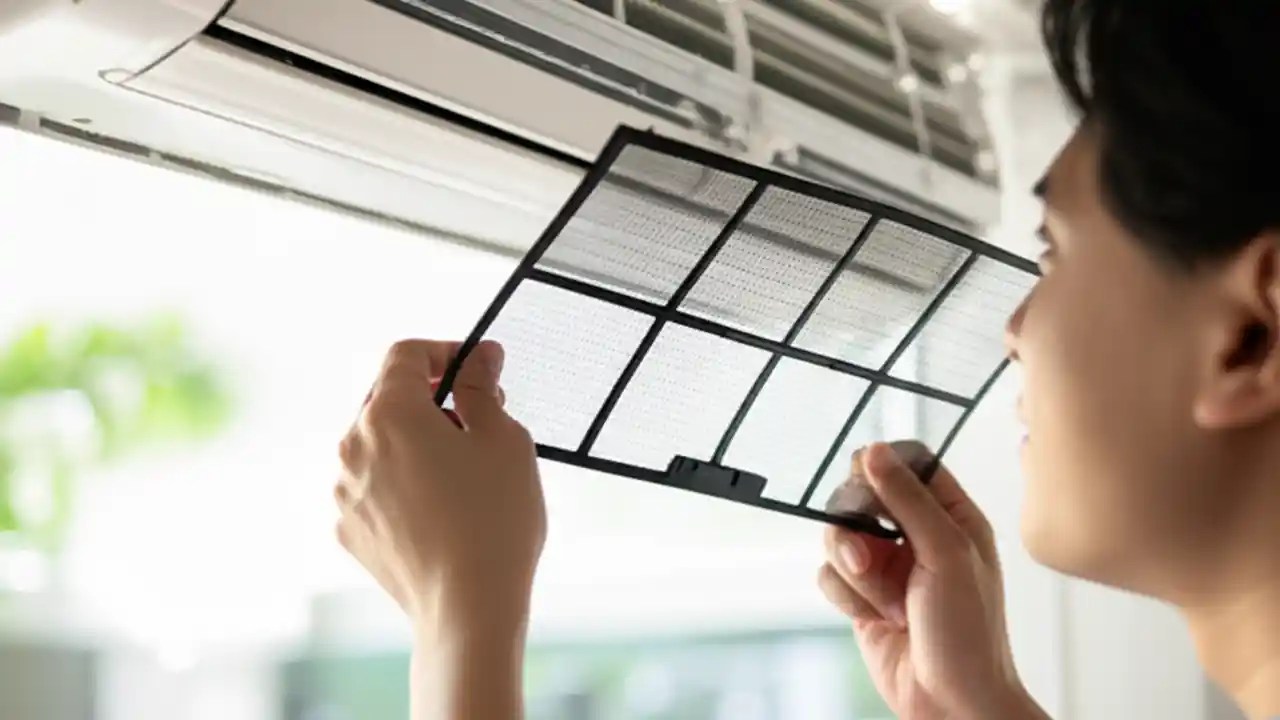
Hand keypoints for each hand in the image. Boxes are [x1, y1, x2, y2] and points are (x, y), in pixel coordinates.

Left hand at [334, 339, 545, 633]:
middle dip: (432, 397)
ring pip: (379, 444)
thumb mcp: (502, 439)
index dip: (445, 351)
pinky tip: (443, 508)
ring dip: (416, 442)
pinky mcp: (350, 529)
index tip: (479, 369)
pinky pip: (376, 487)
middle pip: (387, 397)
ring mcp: (346, 491)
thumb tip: (479, 355)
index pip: (405, 353)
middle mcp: (353, 446)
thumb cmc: (493, 518)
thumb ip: (482, 387)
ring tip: (465, 471)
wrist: (467, 607)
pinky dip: (404, 483)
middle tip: (481, 418)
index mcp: (388, 412)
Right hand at [818, 442, 1043, 719]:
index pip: (910, 464)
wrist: (951, 702)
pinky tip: (874, 616)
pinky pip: (828, 574)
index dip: (883, 465)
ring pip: (838, 534)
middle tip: (870, 553)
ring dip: (854, 568)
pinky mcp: (860, 595)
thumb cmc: (969, 633)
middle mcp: (916, 534)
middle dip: (858, 525)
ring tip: (883, 598)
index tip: (868, 478)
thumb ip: (909, 500)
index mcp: (951, 515)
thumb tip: (875, 451)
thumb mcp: (948, 554)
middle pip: (861, 494)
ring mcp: (886, 564)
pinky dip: (845, 595)